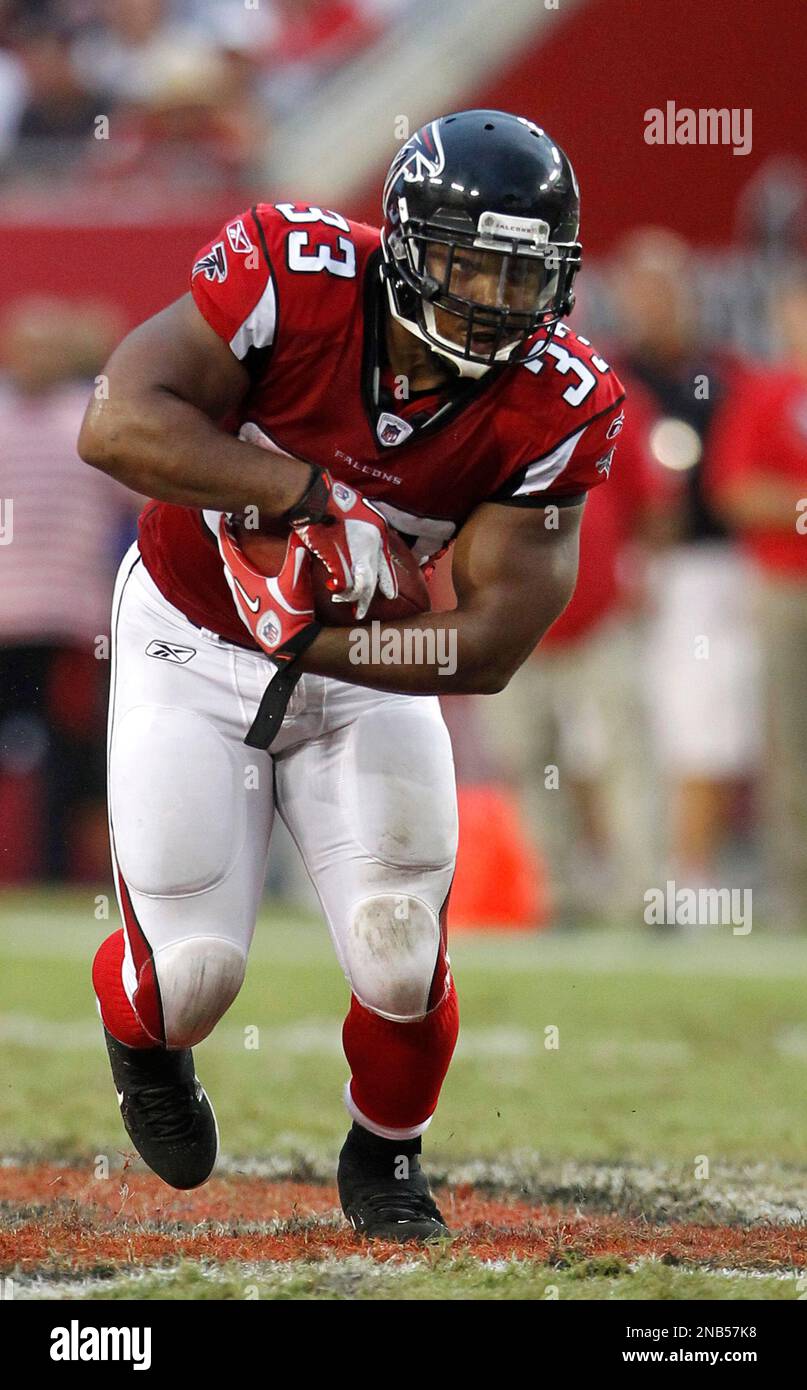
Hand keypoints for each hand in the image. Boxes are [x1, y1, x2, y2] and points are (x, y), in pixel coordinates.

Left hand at [217, 516, 317, 662]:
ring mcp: (243, 607)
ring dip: (237, 567)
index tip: (223, 519)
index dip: (225, 533)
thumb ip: (297, 555)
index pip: (228, 550)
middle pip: (229, 564)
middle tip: (235, 535)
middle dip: (231, 548)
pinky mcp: (251, 618)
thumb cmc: (290, 614)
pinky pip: (243, 593)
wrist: (291, 646)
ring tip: (243, 557)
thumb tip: (301, 531)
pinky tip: (255, 585)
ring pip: (234, 581)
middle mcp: (239, 592)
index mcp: (244, 580)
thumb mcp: (295, 581)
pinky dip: (244, 582)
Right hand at [286, 469, 396, 619]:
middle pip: (372, 580)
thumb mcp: (358, 508)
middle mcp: (371, 545)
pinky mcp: (338, 559)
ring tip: (348, 607)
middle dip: (367, 599)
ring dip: (353, 598)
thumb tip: (356, 537)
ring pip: (360, 586)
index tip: (390, 595)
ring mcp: (356, 553)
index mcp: (378, 533)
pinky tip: (333, 589)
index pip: (385, 563)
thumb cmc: (332, 497)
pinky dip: (338, 589)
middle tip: (362, 613)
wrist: (316, 496)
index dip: (387, 580)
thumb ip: (361, 526)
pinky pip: (343, 583)